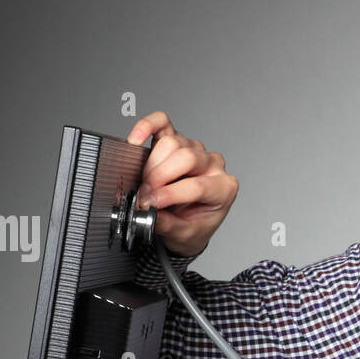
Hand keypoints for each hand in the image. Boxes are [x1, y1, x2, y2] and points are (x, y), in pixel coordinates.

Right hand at [126, 111, 237, 257]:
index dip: (169, 194)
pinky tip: (136, 139)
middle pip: (185, 157)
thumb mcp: (183, 235)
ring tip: (146, 184)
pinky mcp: (177, 140)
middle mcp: (213, 165)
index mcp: (223, 188)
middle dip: (159, 177)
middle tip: (145, 195)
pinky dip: (147, 126)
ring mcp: (196, 149)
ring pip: (172, 143)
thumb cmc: (192, 226)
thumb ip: (166, 224)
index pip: (197, 185)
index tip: (149, 204)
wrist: (189, 223)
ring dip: (152, 164)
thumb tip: (147, 212)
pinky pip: (162, 123)